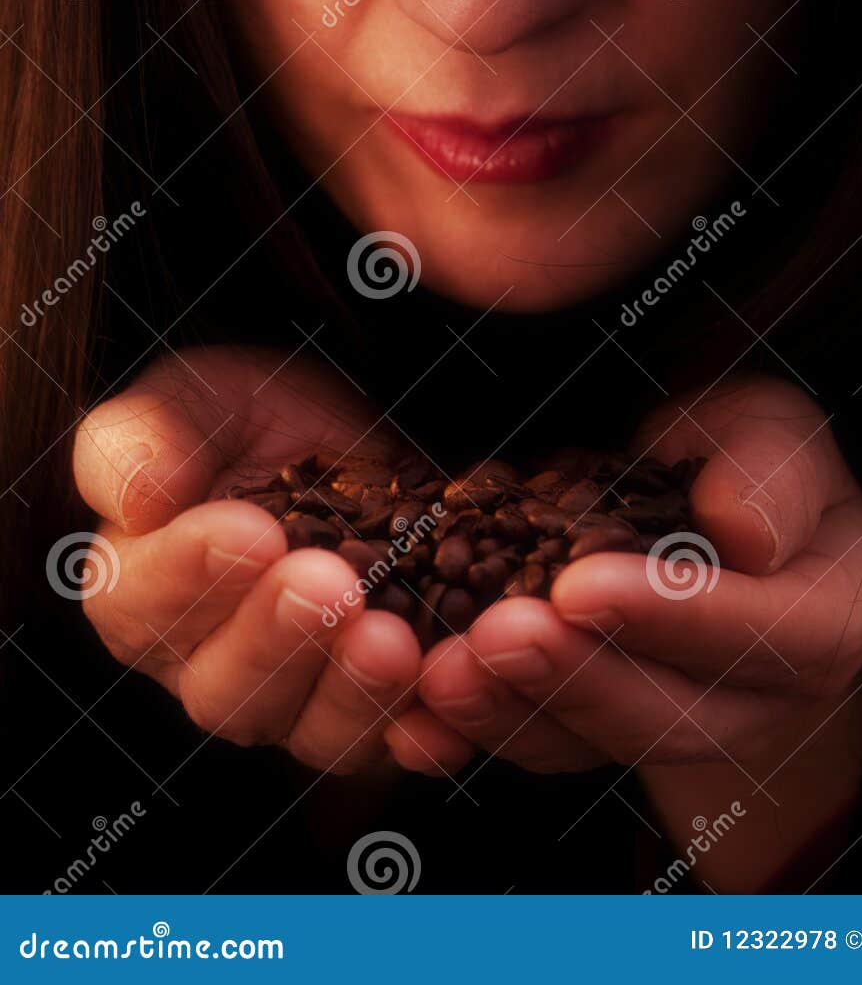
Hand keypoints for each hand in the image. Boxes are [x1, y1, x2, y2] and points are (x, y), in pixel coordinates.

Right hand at [73, 346, 472, 773]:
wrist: (358, 428)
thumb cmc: (250, 416)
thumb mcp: (196, 397)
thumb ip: (147, 435)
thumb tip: (138, 496)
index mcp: (146, 594)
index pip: (145, 605)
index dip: (193, 574)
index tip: (250, 531)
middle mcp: (215, 667)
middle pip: (230, 690)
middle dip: (280, 639)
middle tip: (326, 584)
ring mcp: (304, 699)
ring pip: (318, 731)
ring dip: (355, 692)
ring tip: (392, 641)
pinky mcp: (384, 706)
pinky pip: (405, 738)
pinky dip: (430, 731)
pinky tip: (449, 705)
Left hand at [388, 378, 861, 785]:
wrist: (693, 484)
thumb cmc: (741, 447)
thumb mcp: (771, 427)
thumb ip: (769, 472)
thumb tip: (745, 530)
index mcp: (821, 621)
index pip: (761, 636)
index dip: (669, 616)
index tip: (580, 586)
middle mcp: (754, 701)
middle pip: (671, 716)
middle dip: (575, 679)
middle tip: (495, 634)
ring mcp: (671, 726)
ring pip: (592, 744)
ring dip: (512, 713)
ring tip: (443, 673)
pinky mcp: (593, 730)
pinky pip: (536, 745)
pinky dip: (473, 735)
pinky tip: (413, 717)